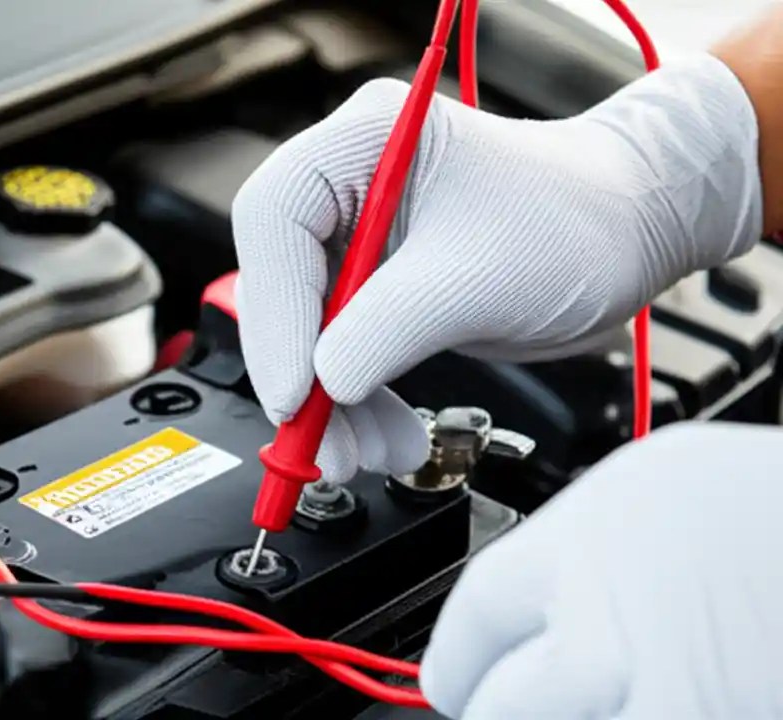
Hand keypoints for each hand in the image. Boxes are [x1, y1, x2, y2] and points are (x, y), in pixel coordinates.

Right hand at [231, 54, 760, 482]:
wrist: (630, 235)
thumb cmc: (577, 221)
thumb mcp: (476, 279)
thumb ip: (386, 330)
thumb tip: (322, 385)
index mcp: (363, 141)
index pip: (275, 220)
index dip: (276, 311)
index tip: (296, 388)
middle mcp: (348, 183)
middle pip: (278, 283)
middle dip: (300, 372)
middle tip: (317, 442)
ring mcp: (357, 238)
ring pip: (304, 331)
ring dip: (329, 405)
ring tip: (365, 452)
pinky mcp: (373, 288)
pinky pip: (339, 352)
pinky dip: (354, 404)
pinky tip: (384, 435)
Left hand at [420, 422, 782, 718]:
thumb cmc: (771, 504)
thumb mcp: (652, 487)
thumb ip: (577, 553)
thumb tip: (537, 601)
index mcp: (578, 551)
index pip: (470, 624)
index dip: (455, 662)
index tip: (454, 678)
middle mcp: (603, 633)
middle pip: (496, 709)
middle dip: (502, 711)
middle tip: (516, 703)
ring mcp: (654, 698)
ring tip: (607, 692)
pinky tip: (661, 699)